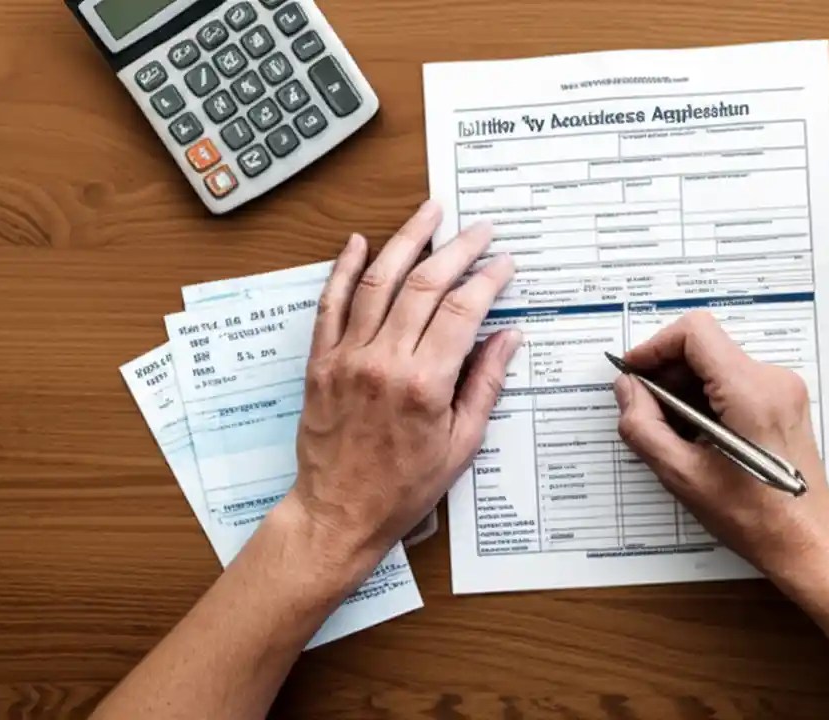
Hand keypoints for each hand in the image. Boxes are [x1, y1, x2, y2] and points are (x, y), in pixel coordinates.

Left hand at [282, 200, 521, 587]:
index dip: (488, 280)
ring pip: (378, 282)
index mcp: (426, 384)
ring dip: (406, 242)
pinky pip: (330, 305)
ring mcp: (348, 358)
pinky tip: (358, 243)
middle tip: (478, 230)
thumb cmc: (404, 487)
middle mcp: (384, 362)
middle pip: (426, 286)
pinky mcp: (321, 363)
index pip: (464, 311)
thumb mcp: (461, 443)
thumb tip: (508, 338)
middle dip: (457, 250)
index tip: (504, 264)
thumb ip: (484, 384)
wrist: (339, 513)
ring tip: (428, 214)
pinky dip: (343, 269)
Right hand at [613, 311, 828, 578]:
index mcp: (750, 392)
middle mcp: (772, 380)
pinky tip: (694, 436)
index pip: (695, 332)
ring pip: (717, 365)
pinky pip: (734, 383)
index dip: (655, 346)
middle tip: (643, 409)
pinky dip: (706, 400)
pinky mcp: (783, 402)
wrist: (807, 541)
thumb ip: (644, 427)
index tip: (633, 371)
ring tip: (669, 431)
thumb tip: (627, 390)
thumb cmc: (756, 518)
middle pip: (705, 347)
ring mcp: (782, 390)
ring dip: (685, 389)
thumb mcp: (684, 476)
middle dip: (666, 372)